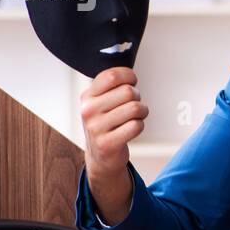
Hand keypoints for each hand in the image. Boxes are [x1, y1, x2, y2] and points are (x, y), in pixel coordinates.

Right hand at [80, 66, 147, 224]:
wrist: (100, 156)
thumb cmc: (106, 124)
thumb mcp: (100, 102)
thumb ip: (111, 85)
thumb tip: (129, 72)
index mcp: (87, 96)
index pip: (112, 75)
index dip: (129, 76)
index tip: (132, 82)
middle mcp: (89, 110)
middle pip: (129, 92)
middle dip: (138, 97)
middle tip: (132, 105)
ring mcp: (96, 127)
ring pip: (135, 108)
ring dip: (142, 112)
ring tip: (134, 117)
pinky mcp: (107, 143)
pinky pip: (136, 126)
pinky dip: (139, 126)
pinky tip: (131, 129)